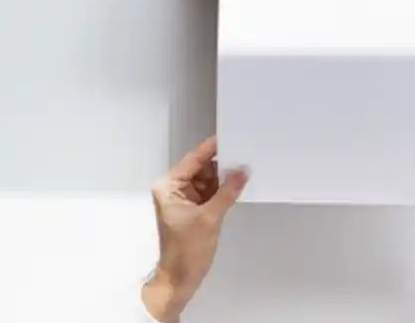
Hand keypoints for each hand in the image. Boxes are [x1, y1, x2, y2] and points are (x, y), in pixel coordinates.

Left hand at [142, 137, 247, 322]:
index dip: (212, 148)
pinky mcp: (194, 209)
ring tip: (246, 168)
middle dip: (222, 164)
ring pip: (208, 179)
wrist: (180, 278)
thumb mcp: (210, 217)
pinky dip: (223, 189)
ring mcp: (184, 199)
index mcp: (169, 186)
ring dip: (224, 177)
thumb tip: (243, 170)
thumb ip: (228, 191)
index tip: (231, 136)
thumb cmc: (187, 250)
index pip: (194, 159)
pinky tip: (238, 184)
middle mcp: (174, 189)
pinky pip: (211, 192)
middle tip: (245, 153)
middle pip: (202, 168)